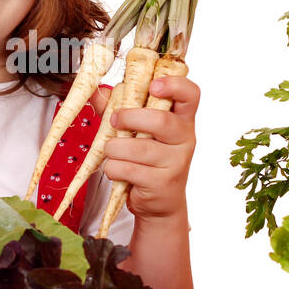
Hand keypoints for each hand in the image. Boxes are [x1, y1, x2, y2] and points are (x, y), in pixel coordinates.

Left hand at [99, 75, 198, 222]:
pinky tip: (117, 170)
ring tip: (113, 151)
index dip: (174, 85)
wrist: (160, 203)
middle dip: (129, 118)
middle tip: (115, 120)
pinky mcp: (161, 183)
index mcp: (182, 119)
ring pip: (136, 148)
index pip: (190, 95)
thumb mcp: (138, 130)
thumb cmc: (148, 159)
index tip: (153, 85)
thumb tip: (97, 90)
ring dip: (114, 148)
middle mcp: (185, 139)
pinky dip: (113, 168)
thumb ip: (120, 107)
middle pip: (160, 121)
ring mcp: (176, 162)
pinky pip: (127, 169)